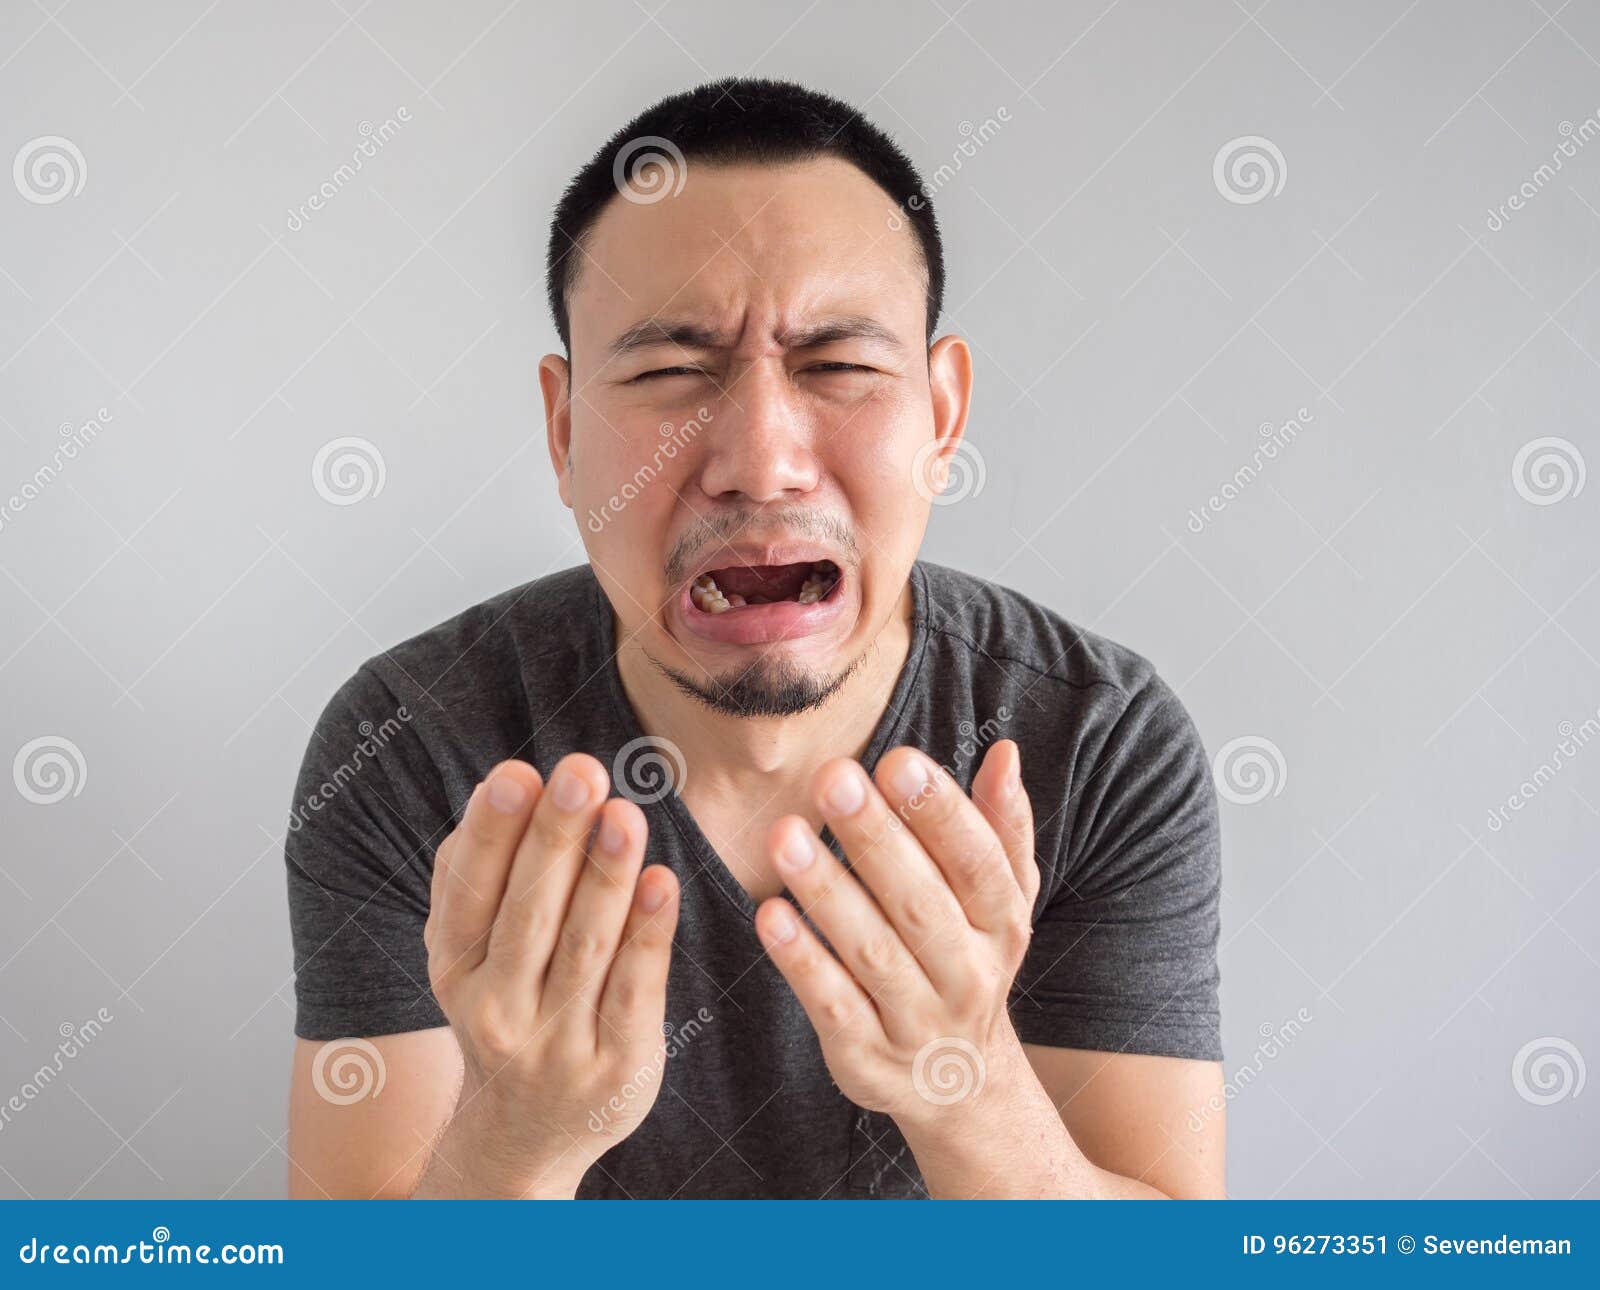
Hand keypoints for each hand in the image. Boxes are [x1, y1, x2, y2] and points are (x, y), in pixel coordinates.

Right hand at [415, 755, 678, 1197]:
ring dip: (606, 875)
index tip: (516, 773)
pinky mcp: (618, 1065)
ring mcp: (558, 1044)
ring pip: (585, 946)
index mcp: (455, 970)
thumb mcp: (468, 955)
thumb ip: (472, 876)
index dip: (492, 832)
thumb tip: (493, 791)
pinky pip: (636, 988)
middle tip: (580, 773)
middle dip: (555, 838)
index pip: (470, 893)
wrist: (527, 1135)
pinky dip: (649, 933)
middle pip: (529, 913)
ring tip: (625, 813)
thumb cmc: (507, 1006)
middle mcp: (498, 1010)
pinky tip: (662, 881)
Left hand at [752, 739, 1039, 1143]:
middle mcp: (968, 975)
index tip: (898, 761)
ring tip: (784, 835)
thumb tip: (1005, 753)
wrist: (962, 1085)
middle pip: (922, 904)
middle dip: (875, 838)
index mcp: (1002, 925)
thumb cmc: (969, 959)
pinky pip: (833, 1005)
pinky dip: (802, 961)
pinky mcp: (866, 1057)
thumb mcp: (1001, 898)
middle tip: (832, 779)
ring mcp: (917, 1021)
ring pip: (873, 953)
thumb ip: (1000, 826)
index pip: (977, 863)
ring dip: (827, 892)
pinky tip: (770, 914)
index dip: (941, 813)